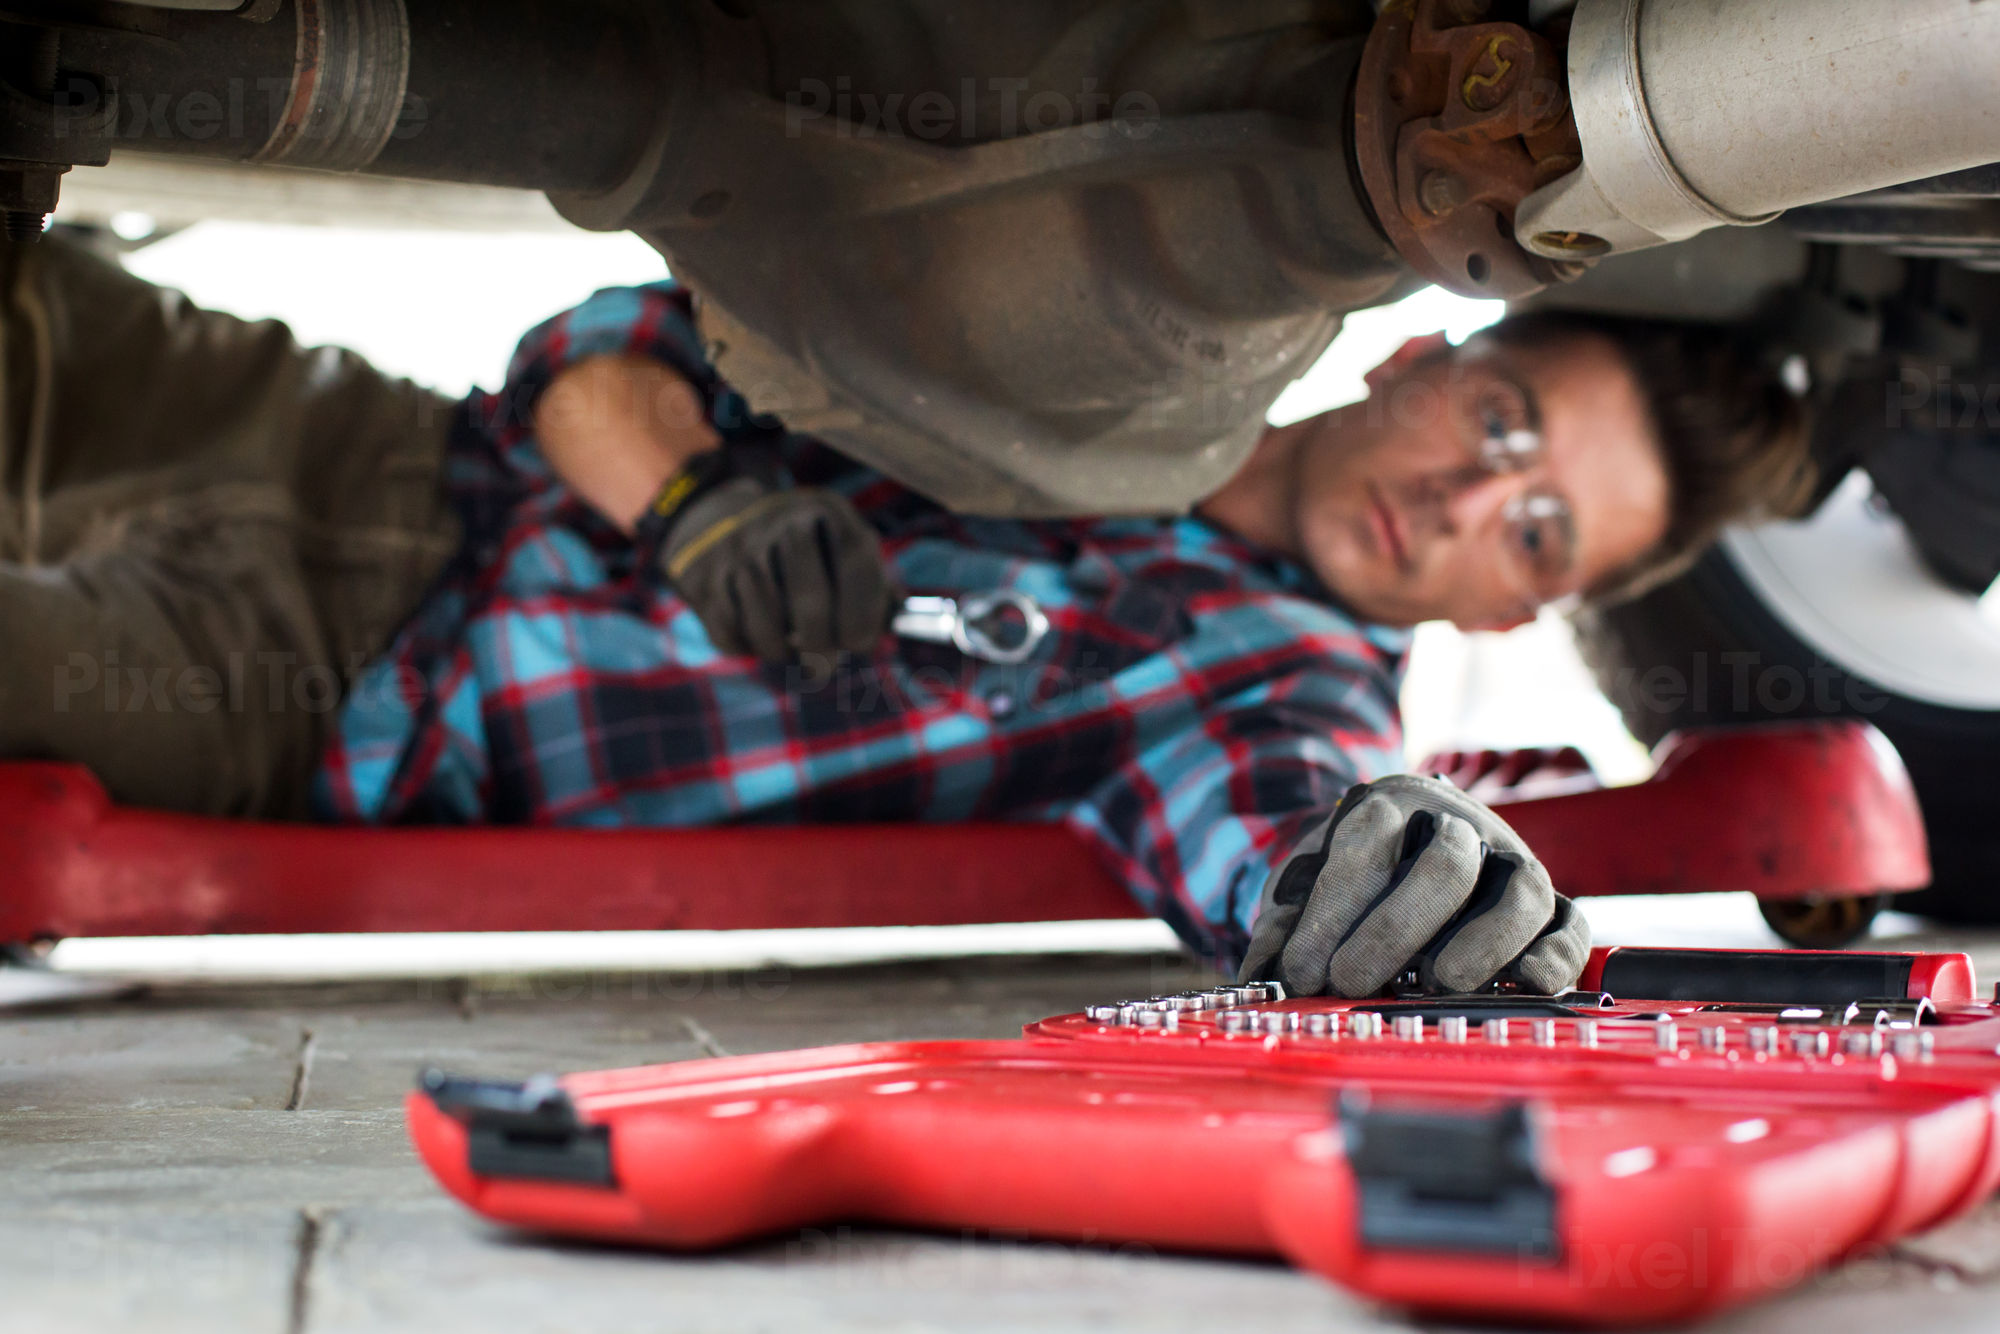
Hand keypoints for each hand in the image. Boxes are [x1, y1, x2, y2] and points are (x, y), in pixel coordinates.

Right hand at [656, 471, 896, 661]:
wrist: (718, 523)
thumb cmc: (802, 553)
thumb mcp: (840, 548)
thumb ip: (874, 587)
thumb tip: (894, 626)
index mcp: (828, 511)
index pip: (855, 560)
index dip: (863, 612)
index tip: (860, 645)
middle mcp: (783, 522)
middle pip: (809, 598)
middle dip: (821, 646)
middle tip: (824, 668)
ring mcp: (739, 548)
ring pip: (766, 622)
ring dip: (780, 650)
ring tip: (789, 653)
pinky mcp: (706, 576)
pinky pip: (729, 631)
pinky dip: (746, 647)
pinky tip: (756, 641)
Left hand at [1238, 774, 1588, 997]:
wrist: (1408, 846)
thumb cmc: (1350, 877)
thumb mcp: (1305, 886)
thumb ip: (1282, 929)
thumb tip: (1261, 982)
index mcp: (1391, 805)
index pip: (1367, 844)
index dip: (1333, 912)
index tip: (1302, 972)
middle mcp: (1461, 825)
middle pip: (1446, 865)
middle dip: (1394, 931)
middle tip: (1352, 982)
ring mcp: (1515, 862)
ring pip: (1520, 891)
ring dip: (1479, 944)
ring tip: (1436, 985)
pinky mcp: (1555, 905)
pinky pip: (1572, 926)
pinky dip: (1553, 957)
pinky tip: (1518, 985)